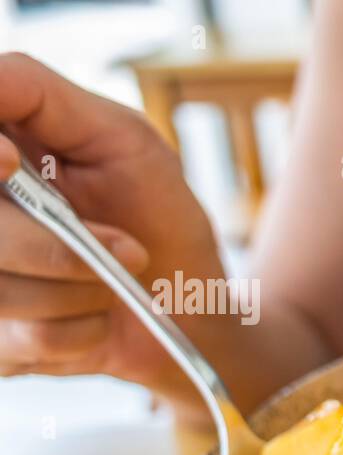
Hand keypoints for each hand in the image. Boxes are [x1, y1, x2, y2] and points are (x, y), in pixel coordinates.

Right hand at [0, 53, 224, 398]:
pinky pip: (16, 340)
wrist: (193, 316)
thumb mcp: (122, 139)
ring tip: (112, 283)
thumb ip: (39, 94)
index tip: (12, 163)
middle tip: (126, 248)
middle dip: (52, 245)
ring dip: (79, 290)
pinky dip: (76, 332)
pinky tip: (95, 320)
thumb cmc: (161, 220)